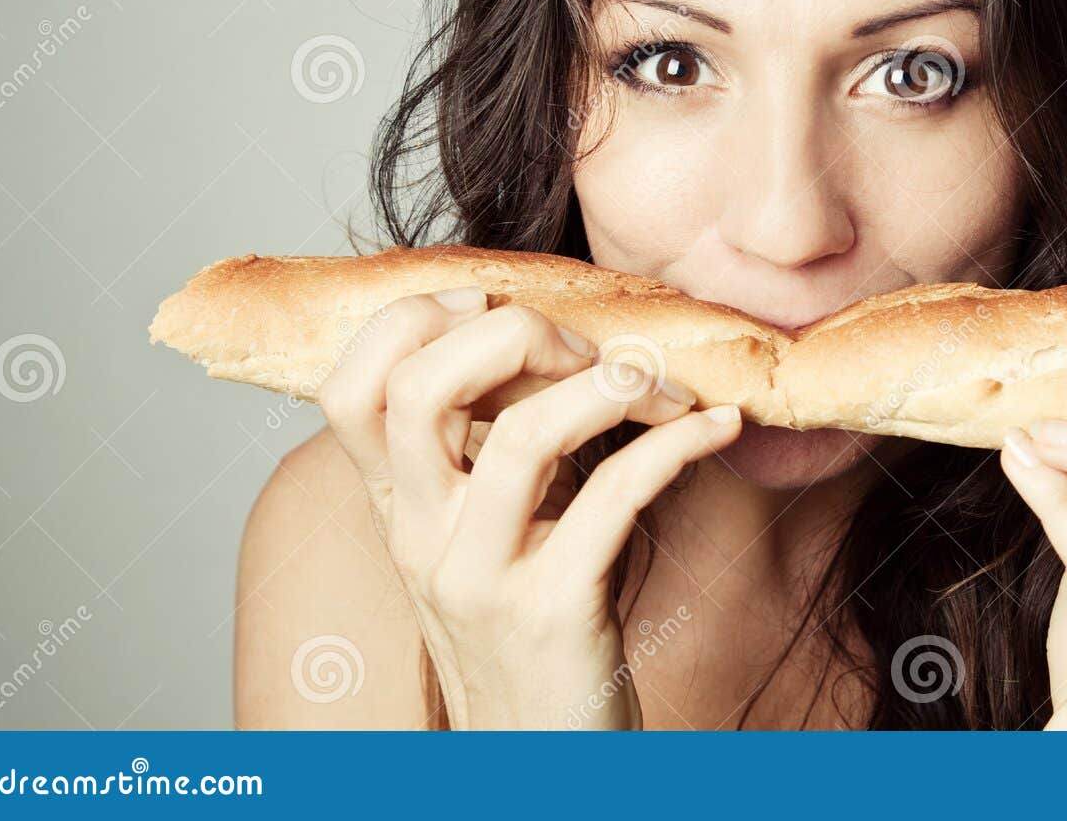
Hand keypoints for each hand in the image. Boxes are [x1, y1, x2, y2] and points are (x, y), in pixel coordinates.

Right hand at [317, 285, 742, 728]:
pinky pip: (614, 495)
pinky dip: (677, 445)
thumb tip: (547, 343)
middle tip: (589, 347)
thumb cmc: (529, 632)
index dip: (410, 320)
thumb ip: (485, 456)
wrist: (540, 763)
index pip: (348, 388)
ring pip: (522, 435)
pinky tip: (717, 428)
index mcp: (397, 511)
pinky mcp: (554, 611)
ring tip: (664, 384)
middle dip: (517, 333)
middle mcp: (421, 539)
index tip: (490, 302)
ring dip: (610, 385)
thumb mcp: (483, 540)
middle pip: (422, 388)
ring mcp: (481, 579)